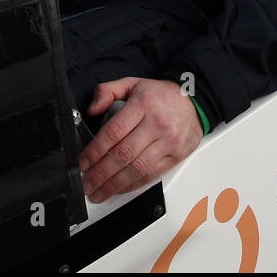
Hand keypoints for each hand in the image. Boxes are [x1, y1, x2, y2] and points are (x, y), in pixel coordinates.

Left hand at [79, 77, 203, 202]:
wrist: (193, 101)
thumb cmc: (160, 95)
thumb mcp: (131, 84)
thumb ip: (107, 91)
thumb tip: (92, 109)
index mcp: (143, 104)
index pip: (114, 131)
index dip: (95, 150)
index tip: (83, 162)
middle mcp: (157, 124)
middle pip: (124, 154)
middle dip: (100, 173)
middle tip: (86, 183)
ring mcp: (168, 142)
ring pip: (137, 169)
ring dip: (114, 185)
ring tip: (98, 192)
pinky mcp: (176, 156)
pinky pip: (151, 175)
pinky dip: (132, 185)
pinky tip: (118, 189)